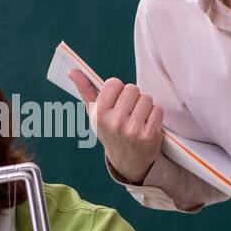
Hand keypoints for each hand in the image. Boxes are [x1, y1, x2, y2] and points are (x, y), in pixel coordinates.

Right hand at [69, 69, 161, 183]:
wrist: (127, 160)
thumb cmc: (110, 130)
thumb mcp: (95, 113)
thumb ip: (85, 89)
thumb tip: (73, 71)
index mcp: (99, 114)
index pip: (114, 83)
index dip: (118, 89)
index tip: (117, 99)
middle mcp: (114, 122)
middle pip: (132, 89)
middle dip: (133, 96)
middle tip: (128, 110)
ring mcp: (132, 130)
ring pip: (146, 98)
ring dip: (145, 105)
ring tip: (138, 117)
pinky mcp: (149, 135)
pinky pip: (157, 109)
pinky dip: (154, 114)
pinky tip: (146, 124)